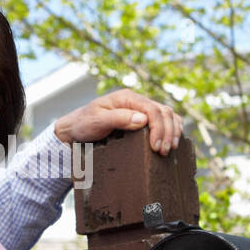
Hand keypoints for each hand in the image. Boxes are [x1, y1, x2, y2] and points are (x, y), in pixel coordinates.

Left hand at [53, 89, 182, 154]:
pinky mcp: (143, 119)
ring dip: (173, 131)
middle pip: (164, 112)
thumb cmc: (84, 124)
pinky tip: (172, 141)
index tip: (156, 147)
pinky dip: (172, 129)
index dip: (159, 128)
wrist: (76, 129)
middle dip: (168, 132)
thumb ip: (118, 119)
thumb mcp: (96, 121)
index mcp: (127, 98)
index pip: (152, 109)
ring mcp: (141, 109)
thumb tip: (142, 120)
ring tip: (171, 149)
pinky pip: (164, 120)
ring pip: (168, 115)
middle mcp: (137, 101)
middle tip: (164, 152)